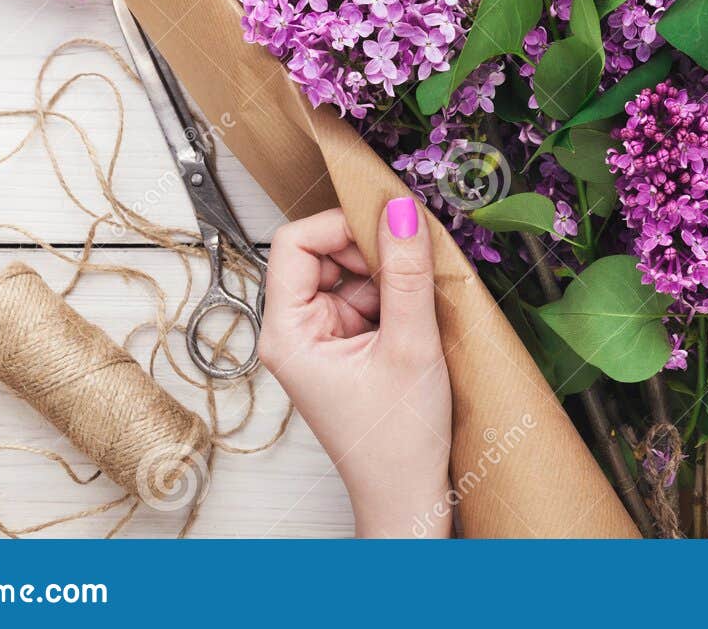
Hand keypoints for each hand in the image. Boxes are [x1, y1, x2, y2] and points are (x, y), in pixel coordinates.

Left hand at [258, 198, 453, 537]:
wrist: (409, 496)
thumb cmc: (398, 442)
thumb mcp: (410, 345)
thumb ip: (406, 273)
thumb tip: (399, 211)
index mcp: (287, 333)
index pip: (295, 243)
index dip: (341, 226)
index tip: (389, 225)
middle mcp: (293, 332)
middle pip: (321, 254)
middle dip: (369, 251)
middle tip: (413, 262)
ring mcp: (318, 340)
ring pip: (348, 274)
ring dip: (387, 275)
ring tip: (420, 302)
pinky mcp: (343, 347)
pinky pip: (364, 298)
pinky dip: (393, 297)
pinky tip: (416, 319)